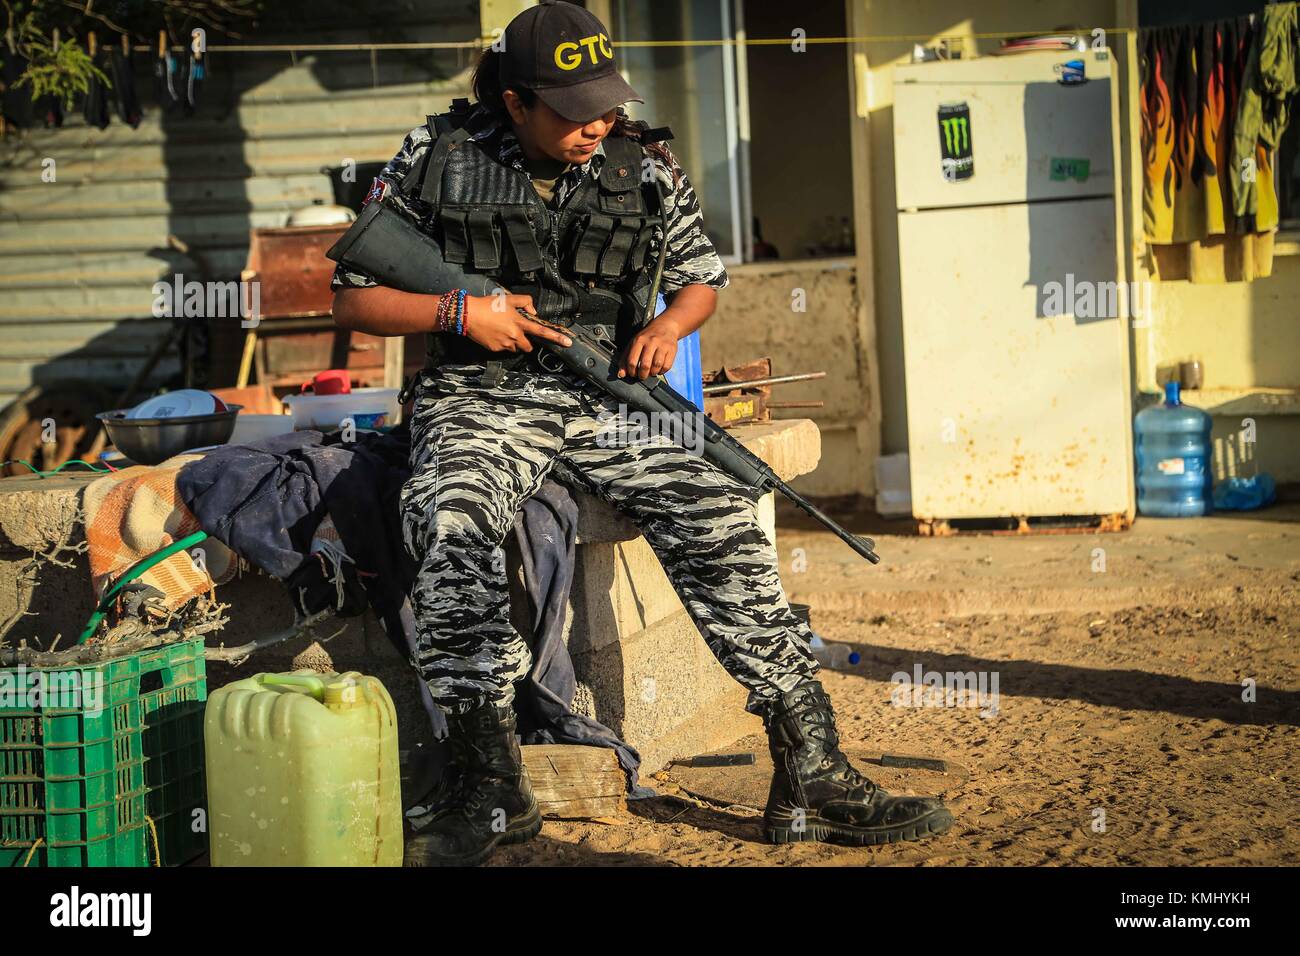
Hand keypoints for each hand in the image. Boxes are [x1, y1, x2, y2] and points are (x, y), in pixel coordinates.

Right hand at [455, 293, 571, 351]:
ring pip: (516, 348)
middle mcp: (514, 336)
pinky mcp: (495, 349)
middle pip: (528, 346)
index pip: (542, 331)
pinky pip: (504, 349)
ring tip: (502, 331)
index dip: (556, 337)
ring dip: (514, 342)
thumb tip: (533, 312)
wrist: (467, 315)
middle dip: (526, 342)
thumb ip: (525, 302)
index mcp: (519, 323)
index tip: (568, 343)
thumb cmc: (488, 305)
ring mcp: (505, 344)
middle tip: (517, 332)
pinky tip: (494, 334)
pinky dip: (502, 343)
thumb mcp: (508, 298)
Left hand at [619, 313, 681, 378]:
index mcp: (639, 340)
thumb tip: (621, 374)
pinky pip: (667, 366)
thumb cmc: (647, 337)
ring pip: (657, 366)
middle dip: (642, 375)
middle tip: (642, 375)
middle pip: (645, 365)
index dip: (631, 371)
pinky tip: (659, 369)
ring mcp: (662, 345)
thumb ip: (625, 359)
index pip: (632, 361)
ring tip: (651, 372)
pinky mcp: (672, 349)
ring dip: (653, 373)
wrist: (666, 326)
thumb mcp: (634, 343)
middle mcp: (651, 342)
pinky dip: (662, 371)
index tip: (633, 373)